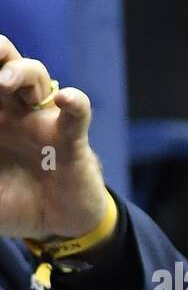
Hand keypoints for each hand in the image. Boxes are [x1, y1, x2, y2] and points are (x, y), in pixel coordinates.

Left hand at [0, 36, 107, 239]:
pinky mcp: (71, 140)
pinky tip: (66, 99)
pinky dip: (74, 102)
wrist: (56, 226)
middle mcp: (12, 111)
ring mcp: (42, 122)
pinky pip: (77, 114)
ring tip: (5, 83)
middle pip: (4, 63)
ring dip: (20, 71)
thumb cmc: (13, 203)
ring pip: (36, 76)